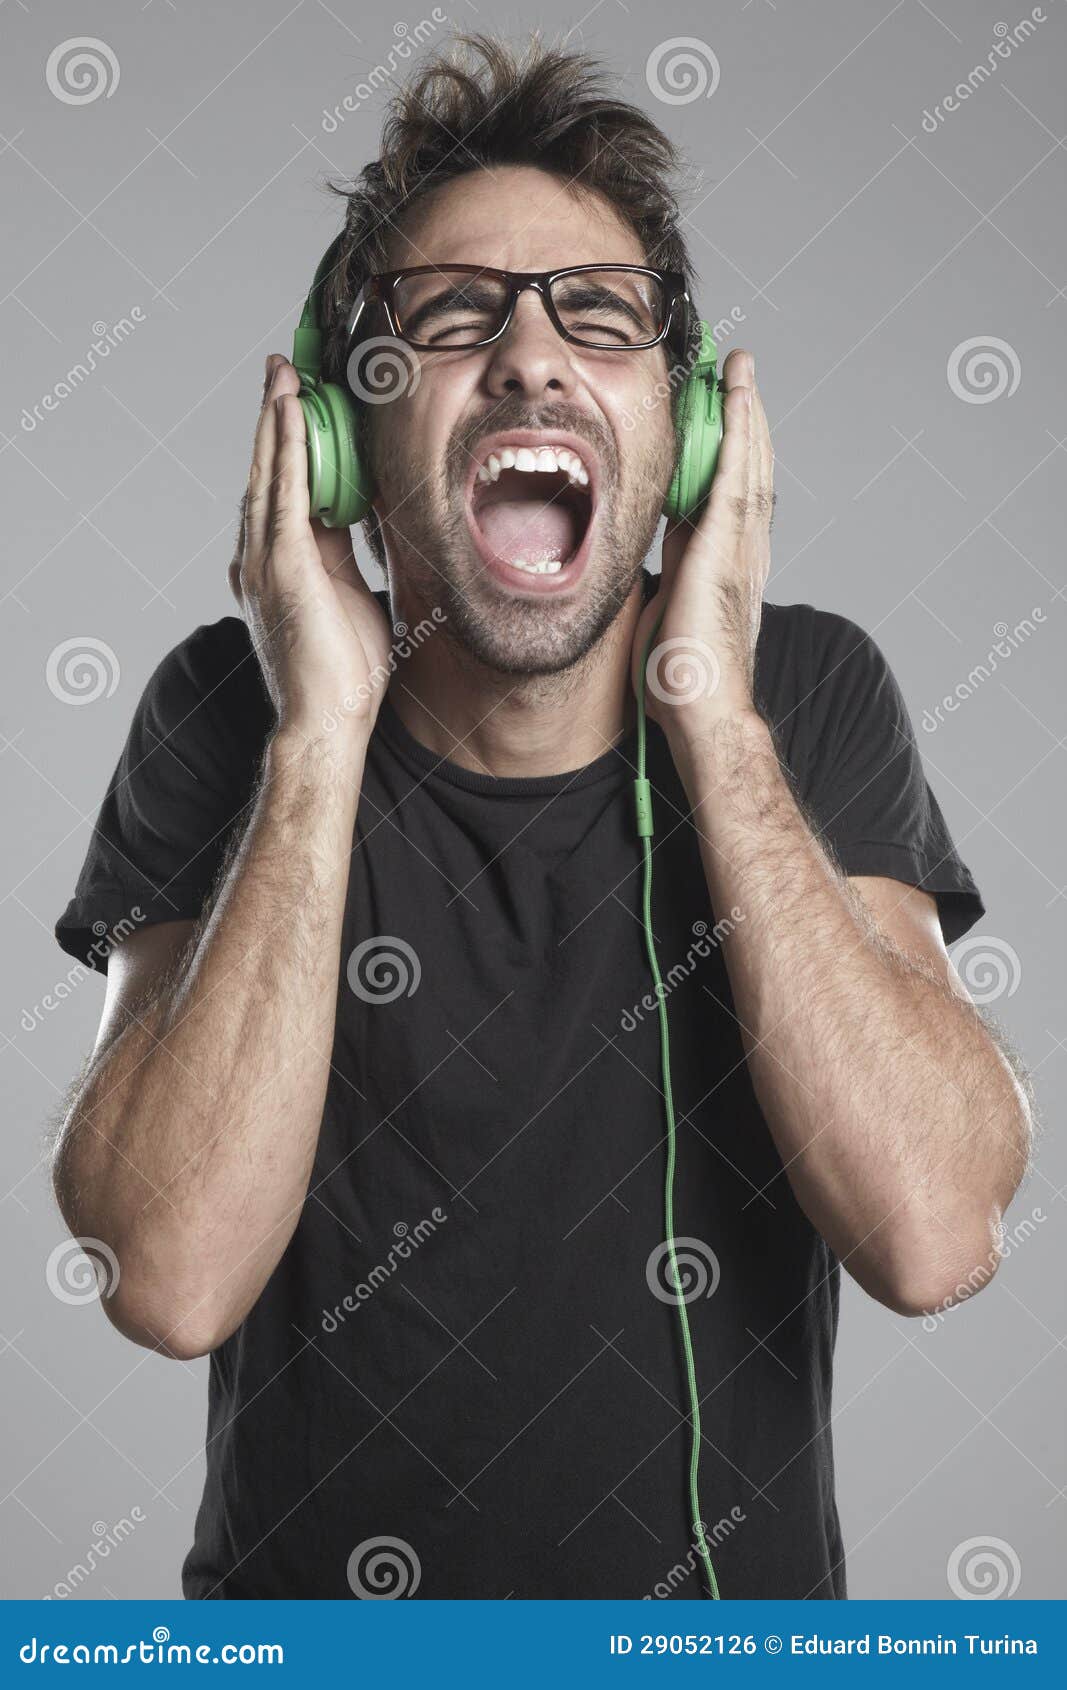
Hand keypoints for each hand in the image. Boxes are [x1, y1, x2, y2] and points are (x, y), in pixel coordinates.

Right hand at [230, 354, 391, 741]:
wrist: (327, 720)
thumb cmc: (344, 673)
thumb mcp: (353, 595)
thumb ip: (347, 554)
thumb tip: (360, 518)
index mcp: (279, 564)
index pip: (283, 489)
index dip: (288, 444)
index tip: (297, 405)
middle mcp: (262, 555)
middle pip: (267, 470)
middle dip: (273, 417)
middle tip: (280, 369)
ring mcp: (266, 559)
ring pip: (269, 471)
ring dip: (276, 418)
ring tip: (281, 373)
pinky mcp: (282, 564)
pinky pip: (285, 491)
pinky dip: (287, 446)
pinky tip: (292, 411)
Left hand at [631, 348, 773, 746]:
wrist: (700, 714)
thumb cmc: (681, 681)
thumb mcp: (665, 610)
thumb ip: (668, 574)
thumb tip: (656, 553)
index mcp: (725, 564)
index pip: (731, 493)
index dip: (731, 449)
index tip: (723, 413)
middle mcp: (743, 549)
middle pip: (749, 467)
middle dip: (744, 417)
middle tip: (737, 370)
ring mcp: (741, 548)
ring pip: (749, 462)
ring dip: (745, 410)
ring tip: (740, 367)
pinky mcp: (728, 550)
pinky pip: (738, 476)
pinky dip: (741, 432)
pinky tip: (737, 396)